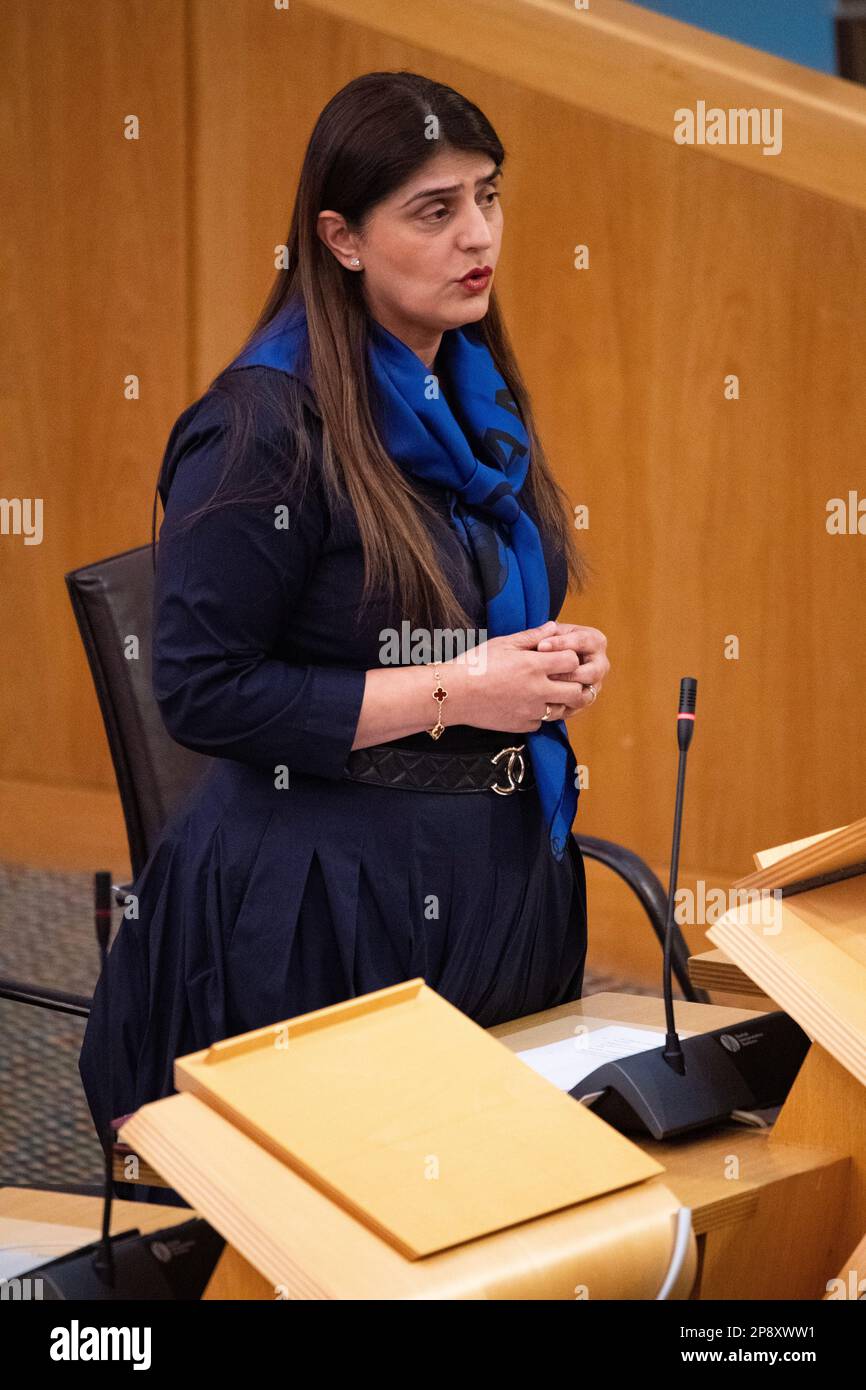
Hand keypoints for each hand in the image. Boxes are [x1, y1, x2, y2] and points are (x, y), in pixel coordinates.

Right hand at [445, 621, 586, 732]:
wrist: (453, 694)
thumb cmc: (474, 664)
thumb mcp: (503, 643)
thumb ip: (531, 636)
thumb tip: (553, 628)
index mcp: (534, 665)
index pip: (573, 661)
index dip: (570, 657)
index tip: (560, 657)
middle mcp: (537, 690)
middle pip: (576, 691)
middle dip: (574, 683)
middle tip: (563, 678)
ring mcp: (531, 710)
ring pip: (563, 710)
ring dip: (559, 701)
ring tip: (547, 692)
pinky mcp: (521, 725)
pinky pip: (541, 722)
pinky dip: (539, 714)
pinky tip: (528, 705)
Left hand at [535, 622, 608, 719]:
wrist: (546, 662)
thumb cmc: (547, 644)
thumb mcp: (547, 635)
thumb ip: (546, 634)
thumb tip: (547, 634)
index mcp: (595, 641)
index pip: (583, 641)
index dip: (561, 644)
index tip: (541, 646)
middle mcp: (600, 663)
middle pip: (593, 672)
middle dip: (568, 674)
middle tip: (547, 673)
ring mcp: (595, 683)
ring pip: (587, 694)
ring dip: (566, 692)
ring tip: (545, 689)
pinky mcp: (586, 699)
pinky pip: (577, 706)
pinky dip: (562, 705)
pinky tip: (545, 700)